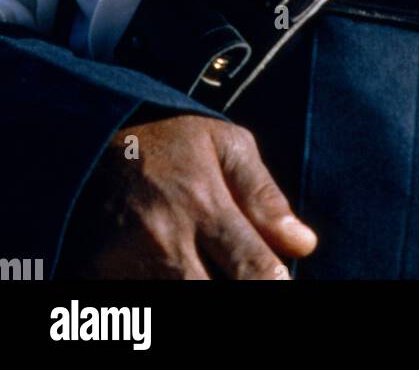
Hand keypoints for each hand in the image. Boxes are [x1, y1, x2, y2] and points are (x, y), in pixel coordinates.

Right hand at [58, 113, 317, 278]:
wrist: (85, 141)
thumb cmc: (165, 142)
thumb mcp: (222, 144)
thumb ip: (264, 195)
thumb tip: (302, 244)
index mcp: (204, 205)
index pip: (254, 269)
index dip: (275, 284)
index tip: (280, 281)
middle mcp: (167, 242)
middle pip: (216, 299)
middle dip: (241, 295)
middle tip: (243, 276)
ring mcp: (130, 268)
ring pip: (182, 304)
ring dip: (202, 291)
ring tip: (206, 267)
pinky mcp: (102, 280)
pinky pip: (142, 306)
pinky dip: (164, 291)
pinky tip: (179, 275)